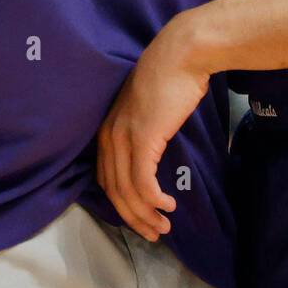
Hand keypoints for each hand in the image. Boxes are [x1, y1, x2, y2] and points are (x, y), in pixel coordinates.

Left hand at [97, 17, 209, 241]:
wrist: (182, 54)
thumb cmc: (169, 77)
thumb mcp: (146, 107)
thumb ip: (141, 129)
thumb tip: (150, 153)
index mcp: (106, 129)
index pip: (106, 179)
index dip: (122, 204)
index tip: (141, 218)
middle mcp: (109, 135)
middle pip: (114, 191)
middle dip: (133, 218)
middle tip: (154, 234)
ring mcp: (124, 137)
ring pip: (128, 192)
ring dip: (146, 215)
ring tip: (163, 226)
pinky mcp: (144, 139)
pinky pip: (143, 183)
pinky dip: (154, 201)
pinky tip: (168, 205)